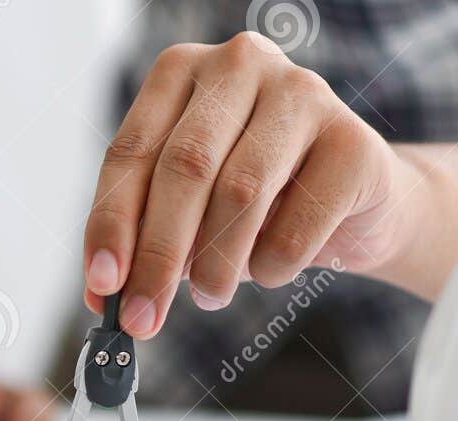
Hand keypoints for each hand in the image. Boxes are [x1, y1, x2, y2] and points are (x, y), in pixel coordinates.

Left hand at [83, 31, 409, 335]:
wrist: (355, 203)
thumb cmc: (255, 202)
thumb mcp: (185, 209)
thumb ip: (141, 237)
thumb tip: (105, 295)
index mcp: (181, 71)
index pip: (130, 151)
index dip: (111, 223)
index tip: (102, 284)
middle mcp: (240, 65)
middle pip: (185, 167)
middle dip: (157, 255)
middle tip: (143, 318)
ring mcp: (303, 93)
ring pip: (240, 192)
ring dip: (215, 266)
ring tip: (210, 296)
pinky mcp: (353, 141)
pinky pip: (297, 223)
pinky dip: (272, 266)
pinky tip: (269, 270)